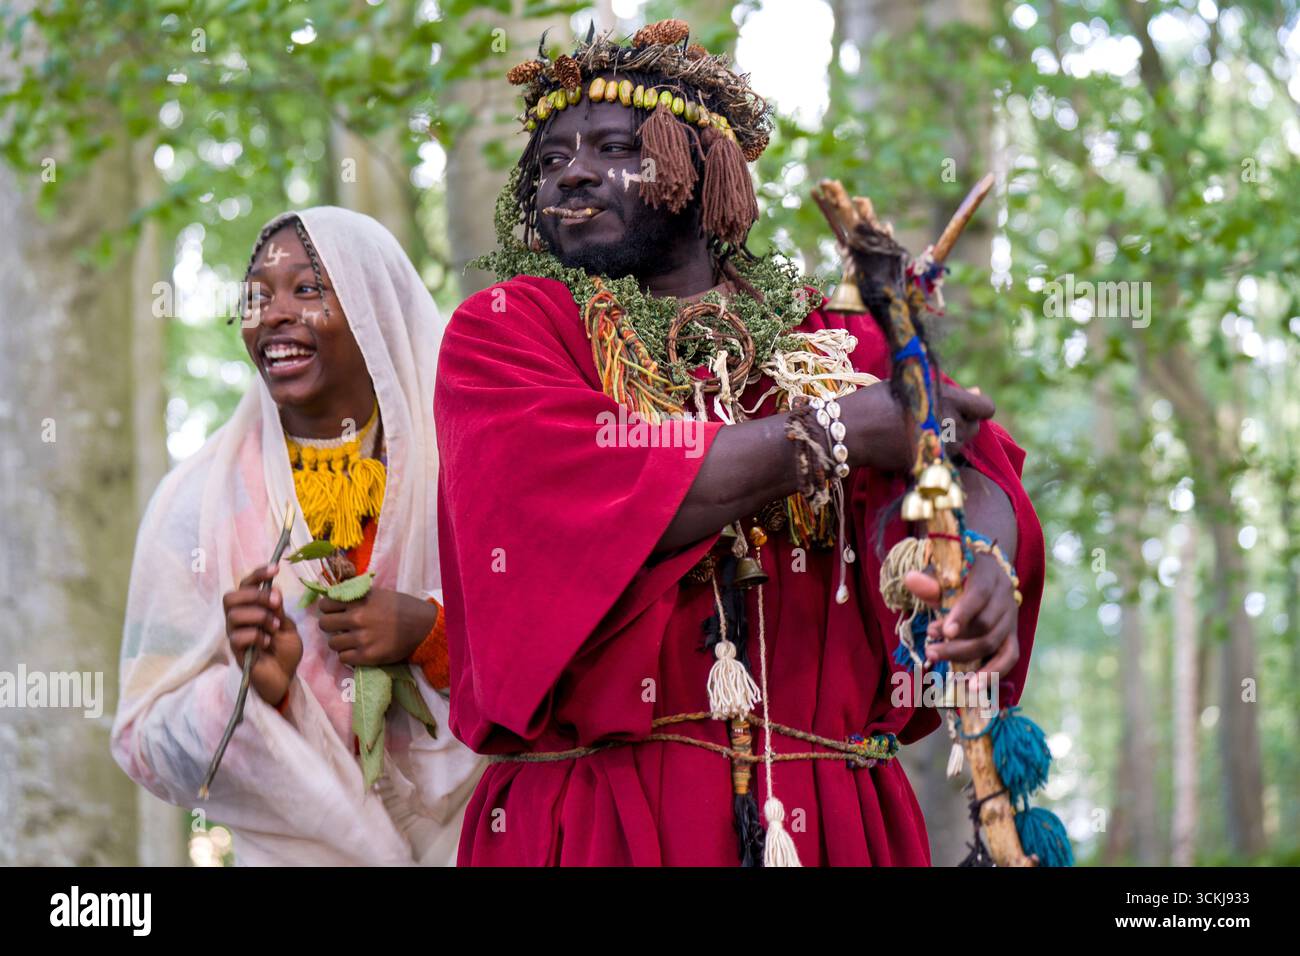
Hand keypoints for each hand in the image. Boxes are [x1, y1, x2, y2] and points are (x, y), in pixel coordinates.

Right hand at [223, 563, 302, 704]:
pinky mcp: (236, 653)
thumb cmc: (283, 651)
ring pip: (234, 615)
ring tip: (275, 627)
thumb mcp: (287, 625)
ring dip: (260, 617)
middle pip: (230, 597)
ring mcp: (235, 636)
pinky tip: (267, 643)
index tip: (275, 568)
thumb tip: (273, 589)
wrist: (284, 678)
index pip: (245, 585)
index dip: (257, 575)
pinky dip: (256, 636)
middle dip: (256, 596)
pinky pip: (238, 637)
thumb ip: (279, 609)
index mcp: (251, 609)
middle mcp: (238, 620)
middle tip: (276, 604)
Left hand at [316, 587, 438, 666]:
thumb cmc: (402, 607)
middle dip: (329, 625)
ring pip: (332, 643)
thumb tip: (335, 599)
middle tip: (337, 627)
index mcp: (359, 600)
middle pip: (324, 624)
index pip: (326, 604)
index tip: (332, 611)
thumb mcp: (378, 594)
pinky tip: (356, 651)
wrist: (423, 625)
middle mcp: (357, 618)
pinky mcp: (368, 656)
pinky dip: (348, 655)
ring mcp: (362, 638)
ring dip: (339, 642)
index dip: (327, 608)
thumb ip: (357, 597)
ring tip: (349, 641)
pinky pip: (344, 658)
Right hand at [842, 380, 994, 472]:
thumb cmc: (874, 400)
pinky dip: (937, 450)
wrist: (849, 432)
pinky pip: (944, 458)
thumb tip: (976, 390)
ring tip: (928, 427)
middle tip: (941, 415)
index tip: (968, 403)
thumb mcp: (909, 385)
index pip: (985, 407)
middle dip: (964, 421)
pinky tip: (919, 440)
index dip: (978, 405)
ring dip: (952, 437)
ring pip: (961, 445)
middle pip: (975, 428)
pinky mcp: (927, 465)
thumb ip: (944, 390)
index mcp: (946, 400)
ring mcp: (938, 448)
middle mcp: (948, 425)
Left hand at [902, 553, 1019, 681]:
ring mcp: (1011, 618)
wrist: (985, 575)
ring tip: (937, 660)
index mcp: (989, 575)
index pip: (979, 595)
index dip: (962, 615)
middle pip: (985, 625)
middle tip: (929, 650)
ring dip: (963, 656)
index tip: (941, 632)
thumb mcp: (943, 573)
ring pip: (993, 643)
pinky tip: (971, 686)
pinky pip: (1009, 657)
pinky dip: (992, 673)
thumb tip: (909, 579)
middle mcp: (1005, 596)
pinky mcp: (1012, 635)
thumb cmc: (959, 576)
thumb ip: (929, 581)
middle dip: (954, 641)